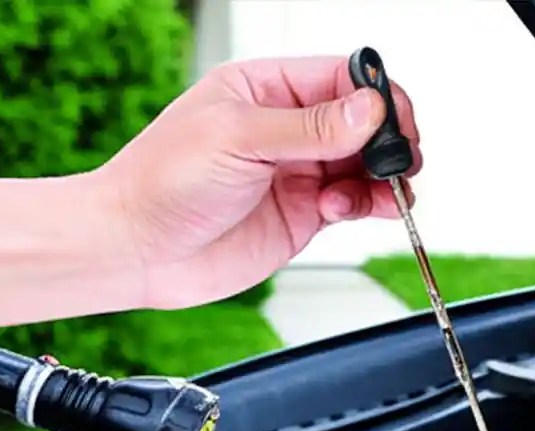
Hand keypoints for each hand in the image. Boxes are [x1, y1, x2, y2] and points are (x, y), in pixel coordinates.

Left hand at [99, 56, 421, 309]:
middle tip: (398, 160)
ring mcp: (297, 171)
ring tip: (380, 191)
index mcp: (265, 88)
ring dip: (383, 176)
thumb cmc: (162, 182)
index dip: (377, 96)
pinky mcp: (303, 214)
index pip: (341, 77)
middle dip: (388, 138)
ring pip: (365, 163)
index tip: (393, 123)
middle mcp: (286, 127)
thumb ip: (309, 127)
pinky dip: (370, 204)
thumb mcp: (238, 139)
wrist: (137, 250)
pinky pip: (354, 201)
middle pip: (362, 121)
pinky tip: (356, 208)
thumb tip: (369, 110)